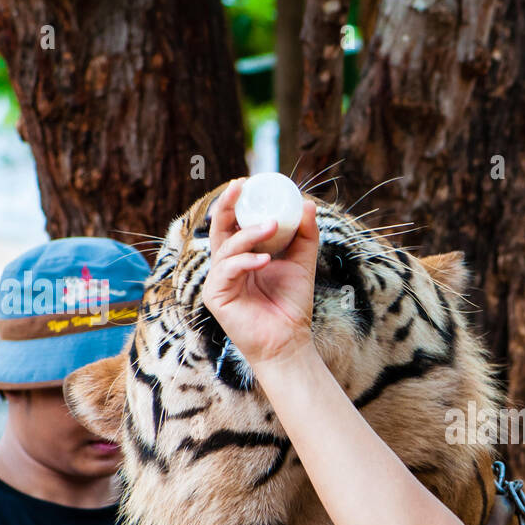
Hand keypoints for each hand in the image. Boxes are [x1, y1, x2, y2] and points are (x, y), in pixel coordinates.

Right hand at [202, 178, 320, 369]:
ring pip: (225, 247)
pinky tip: (265, 259)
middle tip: (241, 186)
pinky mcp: (216, 297)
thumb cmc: (291, 306)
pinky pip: (228, 270)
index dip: (235, 202)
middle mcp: (226, 266)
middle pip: (218, 228)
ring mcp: (218, 281)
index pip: (232, 224)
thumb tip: (308, 204)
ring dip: (249, 233)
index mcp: (241, 257)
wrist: (290, 342)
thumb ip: (305, 236)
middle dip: (227, 204)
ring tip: (272, 225)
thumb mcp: (302, 264)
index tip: (248, 182)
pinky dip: (246, 261)